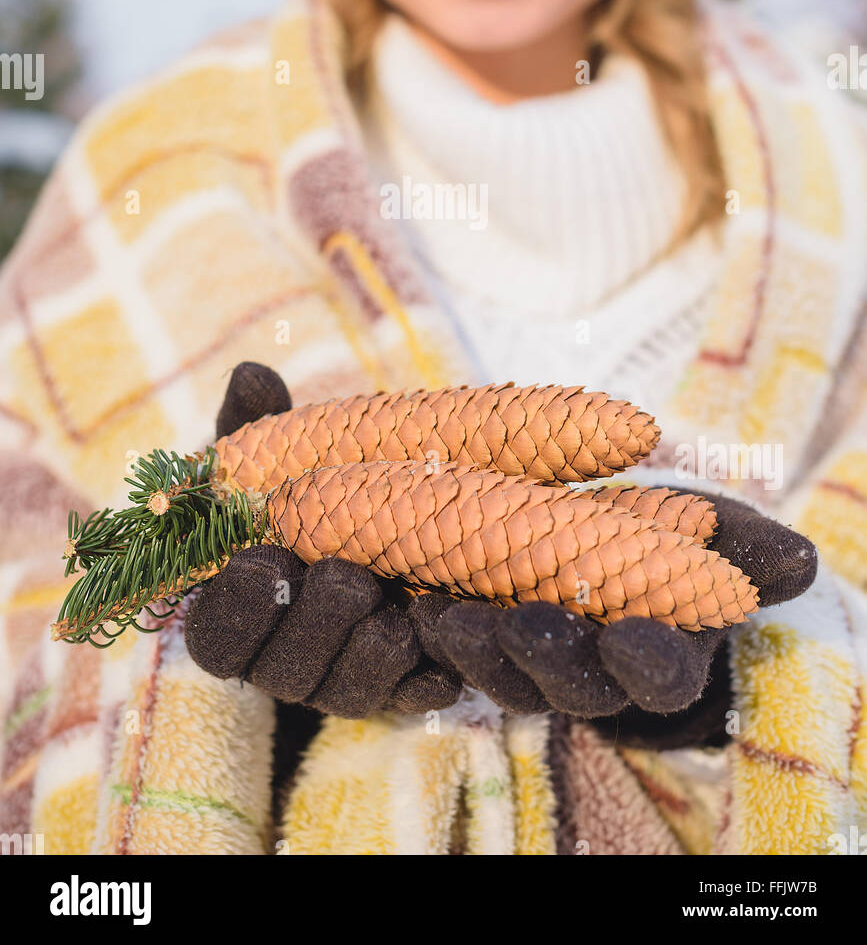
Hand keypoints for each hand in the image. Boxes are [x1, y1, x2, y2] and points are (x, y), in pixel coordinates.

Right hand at [184, 362, 462, 716]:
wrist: (382, 540)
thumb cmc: (307, 498)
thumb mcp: (279, 465)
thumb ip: (259, 430)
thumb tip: (254, 373)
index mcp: (236, 616)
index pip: (218, 634)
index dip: (239, 605)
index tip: (266, 558)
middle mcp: (282, 661)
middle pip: (284, 669)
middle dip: (317, 621)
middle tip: (347, 577)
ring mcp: (341, 682)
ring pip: (347, 689)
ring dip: (372, 652)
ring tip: (398, 610)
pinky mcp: (399, 692)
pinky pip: (411, 697)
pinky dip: (428, 679)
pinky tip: (444, 655)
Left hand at [417, 486, 816, 746]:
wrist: (599, 539)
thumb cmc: (671, 538)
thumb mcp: (710, 531)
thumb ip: (746, 547)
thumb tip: (799, 561)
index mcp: (656, 654)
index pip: (657, 676)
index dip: (646, 662)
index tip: (633, 636)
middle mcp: (592, 676)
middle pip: (568, 685)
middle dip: (543, 655)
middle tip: (518, 622)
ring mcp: (529, 667)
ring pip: (500, 674)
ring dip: (471, 645)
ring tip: (444, 607)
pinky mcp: (476, 645)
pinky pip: (449, 650)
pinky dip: (428, 627)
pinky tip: (404, 593)